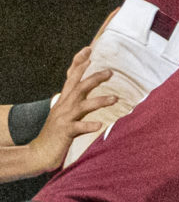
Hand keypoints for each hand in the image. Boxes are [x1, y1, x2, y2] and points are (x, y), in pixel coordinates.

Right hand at [27, 47, 118, 169]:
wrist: (39, 153)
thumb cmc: (57, 134)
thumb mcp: (66, 114)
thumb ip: (76, 103)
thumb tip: (87, 94)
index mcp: (64, 101)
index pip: (71, 77)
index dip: (79, 62)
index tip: (89, 49)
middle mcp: (64, 106)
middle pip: (79, 87)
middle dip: (94, 78)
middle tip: (111, 72)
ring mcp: (64, 118)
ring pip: (82, 105)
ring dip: (99, 100)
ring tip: (115, 98)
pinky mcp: (65, 132)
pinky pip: (78, 127)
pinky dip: (88, 125)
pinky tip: (99, 124)